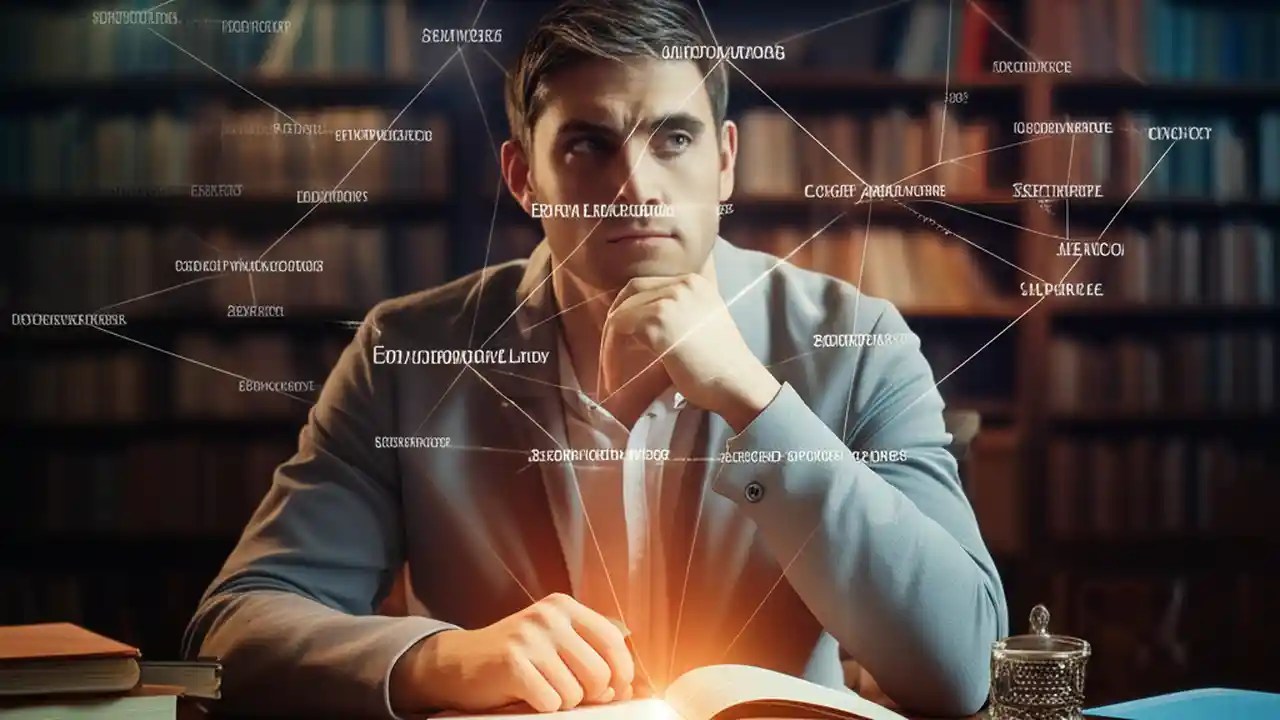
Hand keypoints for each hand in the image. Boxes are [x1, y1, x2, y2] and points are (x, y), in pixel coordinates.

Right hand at [389, 593, 634, 713]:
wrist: (456, 662)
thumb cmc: (513, 657)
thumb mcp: (552, 641)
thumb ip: (587, 653)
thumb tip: (620, 687)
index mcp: (564, 607)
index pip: (613, 640)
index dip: (622, 672)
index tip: (617, 689)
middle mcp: (548, 616)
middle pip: (599, 672)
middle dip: (591, 695)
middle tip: (571, 695)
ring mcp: (529, 637)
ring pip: (575, 692)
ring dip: (563, 703)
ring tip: (543, 691)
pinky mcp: (512, 662)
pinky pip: (550, 702)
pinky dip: (543, 708)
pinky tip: (527, 696)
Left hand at [601, 274, 780, 431]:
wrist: (738, 384)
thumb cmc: (722, 366)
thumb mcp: (702, 325)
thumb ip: (677, 315)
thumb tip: (638, 323)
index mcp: (695, 282)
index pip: (648, 286)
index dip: (629, 308)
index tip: (622, 334)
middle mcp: (682, 284)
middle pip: (631, 292)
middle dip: (615, 320)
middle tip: (608, 348)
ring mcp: (670, 300)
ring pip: (621, 313)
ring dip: (609, 343)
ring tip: (609, 369)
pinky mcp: (658, 321)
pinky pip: (619, 331)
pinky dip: (610, 354)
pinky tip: (612, 376)